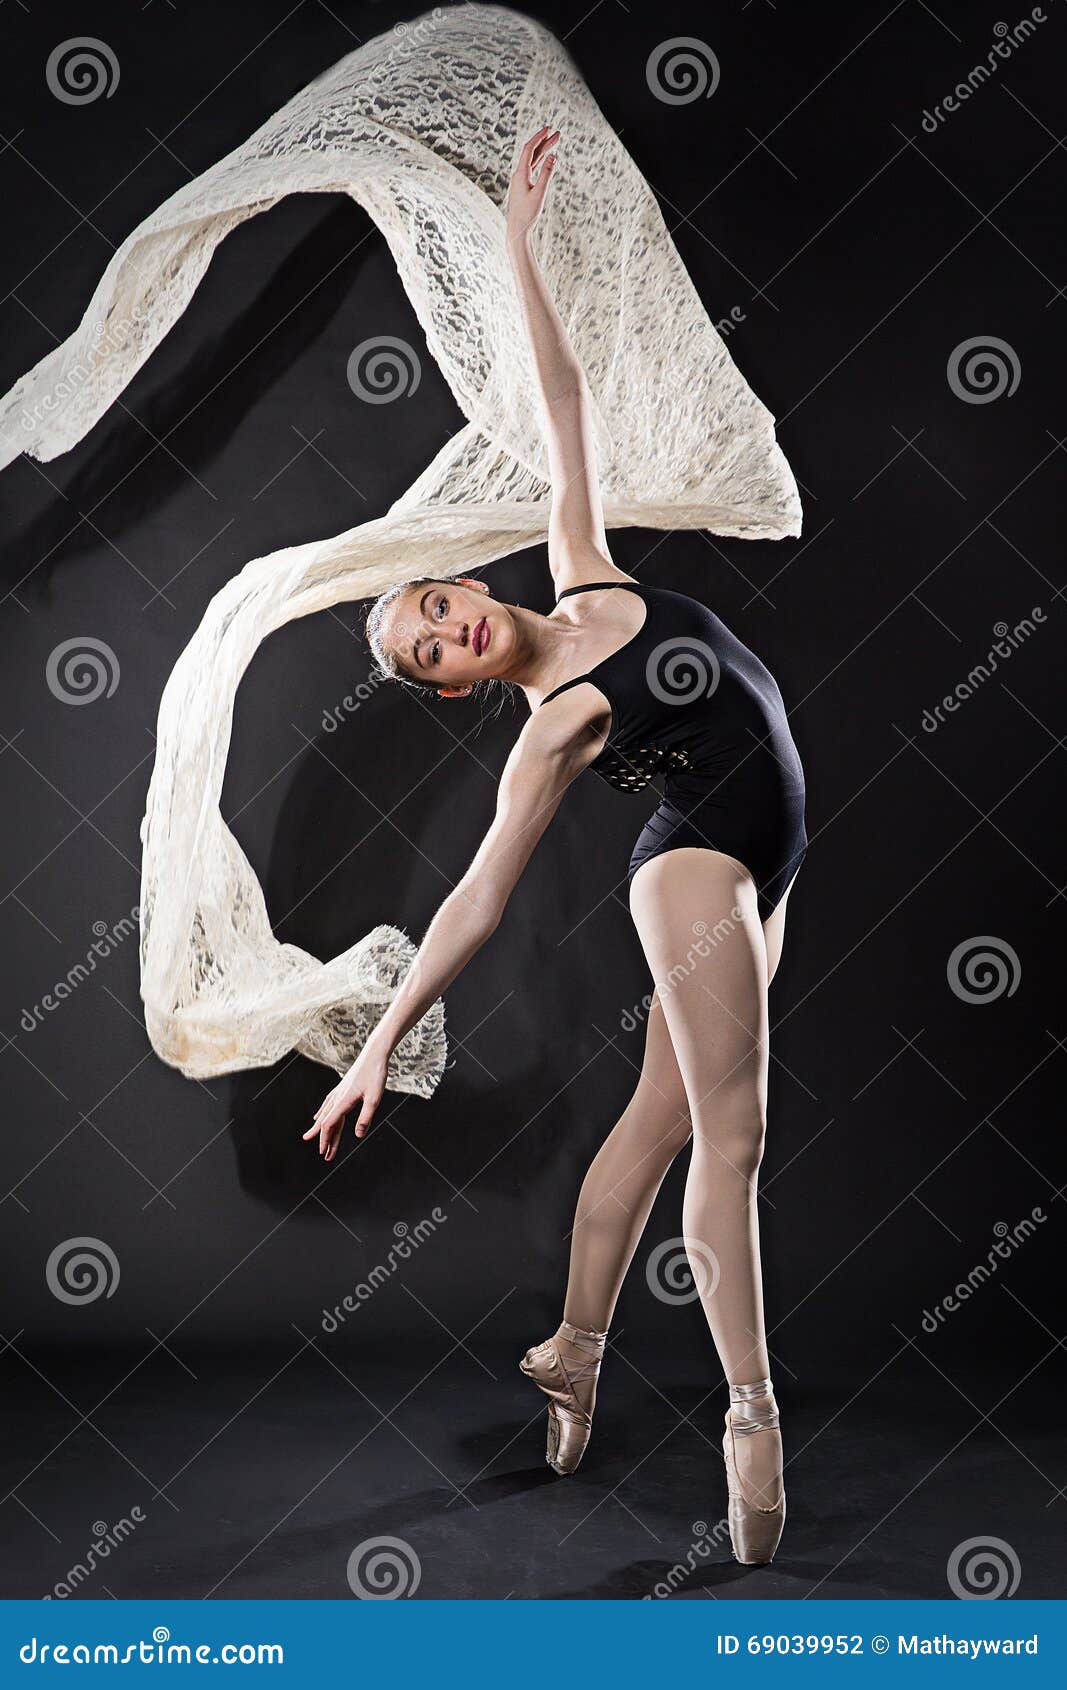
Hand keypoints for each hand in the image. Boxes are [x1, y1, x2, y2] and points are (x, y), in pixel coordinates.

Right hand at [302, 1041, 389, 1160]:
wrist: (373, 1055)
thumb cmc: (375, 1075)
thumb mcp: (375, 1098)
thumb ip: (366, 1117)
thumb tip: (358, 1135)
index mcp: (344, 1101)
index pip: (330, 1124)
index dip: (326, 1139)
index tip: (324, 1152)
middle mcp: (338, 1097)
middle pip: (326, 1121)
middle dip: (323, 1138)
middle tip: (322, 1154)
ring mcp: (338, 1092)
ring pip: (326, 1114)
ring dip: (321, 1128)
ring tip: (312, 1137)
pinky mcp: (341, 1089)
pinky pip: (327, 1105)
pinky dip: (321, 1114)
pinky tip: (317, 1117)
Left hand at [506, 125, 560, 243]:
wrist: (517, 228)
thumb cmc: (527, 213)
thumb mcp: (540, 193)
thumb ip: (547, 174)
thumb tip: (553, 157)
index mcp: (521, 174)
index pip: (529, 149)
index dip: (539, 137)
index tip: (548, 129)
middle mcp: (519, 174)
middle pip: (532, 152)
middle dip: (544, 141)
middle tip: (556, 132)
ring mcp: (521, 180)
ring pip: (533, 160)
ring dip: (543, 150)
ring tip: (554, 141)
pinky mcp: (523, 186)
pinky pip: (532, 168)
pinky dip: (540, 160)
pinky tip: (546, 157)